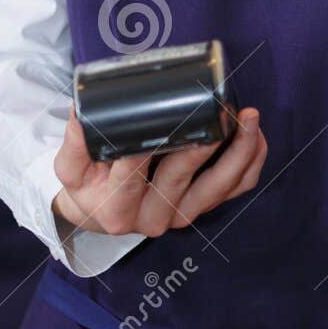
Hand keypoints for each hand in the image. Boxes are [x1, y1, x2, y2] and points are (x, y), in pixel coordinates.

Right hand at [51, 105, 265, 239]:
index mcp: (117, 209)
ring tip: (249, 119)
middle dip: (202, 146)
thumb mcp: (70, 167)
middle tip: (218, 113)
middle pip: (181, 182)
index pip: (129, 179)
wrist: (102, 213)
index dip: (141, 153)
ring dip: (239, 152)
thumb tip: (81, 110)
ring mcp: (182, 216)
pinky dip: (251, 163)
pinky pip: (236, 190)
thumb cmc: (89, 185)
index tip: (156, 123)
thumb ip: (75, 141)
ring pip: (218, 188)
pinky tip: (256, 136)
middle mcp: (153, 218)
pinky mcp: (203, 208)